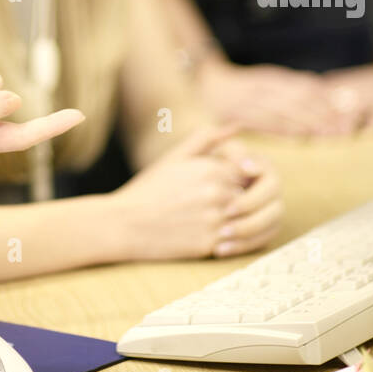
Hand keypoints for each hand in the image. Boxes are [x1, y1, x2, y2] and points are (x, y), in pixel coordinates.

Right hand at [112, 123, 283, 261]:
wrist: (126, 223)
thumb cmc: (150, 188)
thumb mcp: (176, 156)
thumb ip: (207, 138)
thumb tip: (236, 127)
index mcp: (211, 169)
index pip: (245, 173)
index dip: (233, 179)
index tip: (218, 185)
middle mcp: (217, 194)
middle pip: (247, 196)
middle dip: (234, 200)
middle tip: (210, 205)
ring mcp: (215, 220)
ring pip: (243, 220)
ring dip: (232, 220)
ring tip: (207, 220)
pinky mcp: (210, 245)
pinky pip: (233, 242)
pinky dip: (225, 239)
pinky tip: (204, 235)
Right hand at [195, 59, 361, 135]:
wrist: (203, 82)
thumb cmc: (239, 86)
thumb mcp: (264, 79)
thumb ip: (288, 83)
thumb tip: (319, 83)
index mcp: (270, 77)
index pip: (303, 86)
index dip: (325, 99)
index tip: (347, 111)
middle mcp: (261, 86)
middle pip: (297, 99)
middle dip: (322, 113)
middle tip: (343, 128)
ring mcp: (248, 99)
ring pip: (283, 111)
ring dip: (306, 123)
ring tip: (327, 134)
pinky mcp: (237, 114)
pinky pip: (263, 123)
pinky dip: (282, 130)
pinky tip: (298, 138)